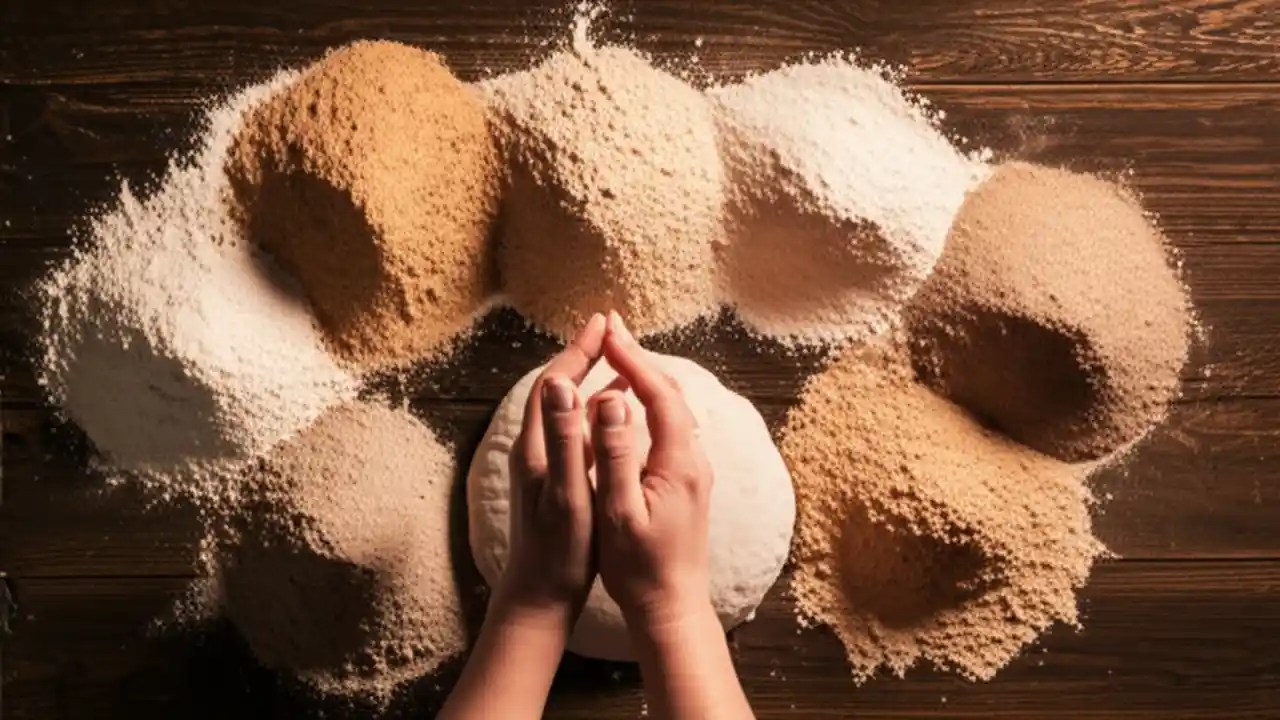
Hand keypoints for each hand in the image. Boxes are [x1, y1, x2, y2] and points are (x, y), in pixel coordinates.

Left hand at [497, 312, 605, 626]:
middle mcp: (533, 450)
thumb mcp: (566, 494)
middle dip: (584, 358)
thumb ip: (564, 438)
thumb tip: (562, 384)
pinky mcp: (553, 479)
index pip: (553, 383)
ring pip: (567, 410)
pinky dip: (596, 413)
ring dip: (592, 383)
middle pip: (557, 390)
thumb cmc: (557, 552)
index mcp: (535, 448)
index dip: (577, 351)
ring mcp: (542, 465)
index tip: (600, 323)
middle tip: (610, 331)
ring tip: (622, 363)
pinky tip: (616, 417)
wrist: (539, 597)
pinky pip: (575, 431)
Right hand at [589, 312, 715, 630]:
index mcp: (678, 462)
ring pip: (672, 409)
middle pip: (670, 394)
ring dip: (645, 378)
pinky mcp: (687, 483)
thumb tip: (612, 401)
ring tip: (618, 354)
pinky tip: (633, 404)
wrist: (672, 608)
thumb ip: (615, 455)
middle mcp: (694, 460)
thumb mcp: (618, 512)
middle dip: (639, 357)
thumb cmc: (640, 568)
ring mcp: (693, 472)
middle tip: (611, 327)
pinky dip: (649, 402)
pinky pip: (670, 426)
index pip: (658, 393)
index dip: (632, 358)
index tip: (607, 330)